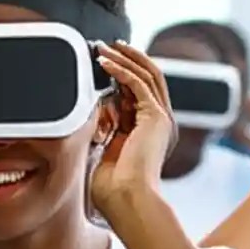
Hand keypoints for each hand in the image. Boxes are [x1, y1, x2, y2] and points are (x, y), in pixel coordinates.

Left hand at [90, 41, 177, 216]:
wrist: (127, 202)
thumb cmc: (112, 189)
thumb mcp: (101, 150)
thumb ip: (100, 130)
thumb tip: (88, 111)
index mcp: (149, 134)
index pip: (138, 94)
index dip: (121, 75)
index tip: (103, 62)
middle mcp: (159, 124)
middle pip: (148, 78)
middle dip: (127, 59)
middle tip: (106, 46)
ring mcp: (161, 120)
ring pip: (147, 75)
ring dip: (124, 59)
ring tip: (103, 47)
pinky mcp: (156, 118)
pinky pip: (139, 84)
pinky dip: (122, 70)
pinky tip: (105, 63)